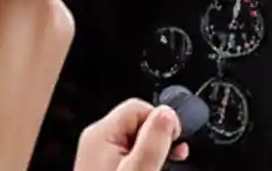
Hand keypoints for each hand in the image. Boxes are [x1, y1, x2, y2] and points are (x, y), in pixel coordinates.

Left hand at [75, 99, 189, 170]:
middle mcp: (96, 141)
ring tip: (160, 167)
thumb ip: (153, 141)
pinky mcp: (103, 168)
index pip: (138, 107)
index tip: (174, 141)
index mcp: (100, 133)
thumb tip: (167, 112)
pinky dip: (143, 161)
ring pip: (136, 140)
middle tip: (171, 158)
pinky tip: (150, 170)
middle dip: (158, 139)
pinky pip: (129, 154)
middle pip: (138, 123)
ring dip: (153, 152)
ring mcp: (99, 156)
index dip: (161, 122)